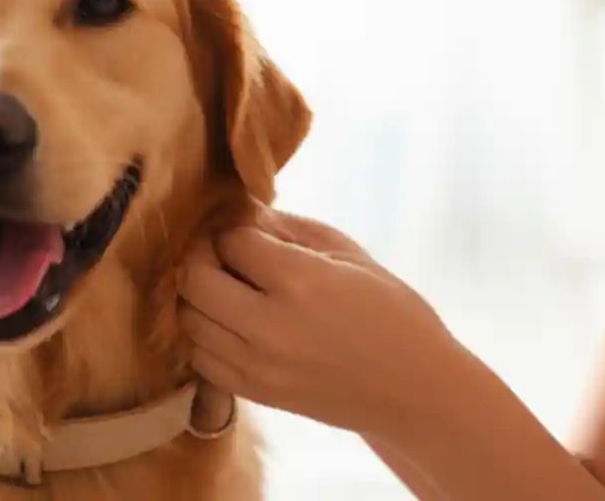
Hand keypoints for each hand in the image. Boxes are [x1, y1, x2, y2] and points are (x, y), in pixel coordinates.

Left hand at [179, 208, 468, 437]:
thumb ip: (289, 229)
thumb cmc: (392, 312)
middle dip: (201, 255)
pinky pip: (199, 359)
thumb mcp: (349, 254)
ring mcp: (258, 365)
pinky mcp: (255, 394)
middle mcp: (270, 325)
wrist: (415, 391)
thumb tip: (241, 210)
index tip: (244, 228)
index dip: (233, 228)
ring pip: (189, 320)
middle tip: (220, 251)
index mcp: (302, 281)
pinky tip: (226, 324)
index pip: (232, 240)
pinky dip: (203, 336)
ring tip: (223, 287)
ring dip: (197, 297)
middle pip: (195, 279)